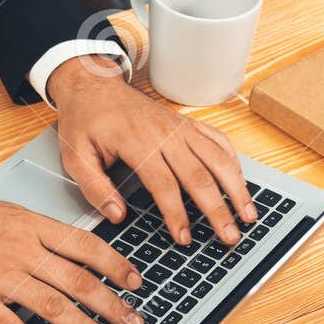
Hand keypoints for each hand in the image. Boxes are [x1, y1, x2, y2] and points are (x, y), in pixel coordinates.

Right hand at [0, 192, 145, 323]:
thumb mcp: (4, 212)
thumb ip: (37, 231)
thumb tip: (75, 250)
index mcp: (29, 225)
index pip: (85, 245)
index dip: (115, 265)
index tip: (135, 282)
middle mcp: (18, 249)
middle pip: (77, 280)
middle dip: (112, 305)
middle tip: (134, 323)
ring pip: (52, 305)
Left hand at [46, 56, 257, 245]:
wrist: (93, 85)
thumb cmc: (85, 121)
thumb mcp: (75, 157)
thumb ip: (94, 188)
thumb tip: (116, 215)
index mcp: (137, 142)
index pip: (163, 184)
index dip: (177, 214)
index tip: (184, 238)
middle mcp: (165, 134)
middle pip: (199, 175)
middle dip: (218, 209)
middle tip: (230, 237)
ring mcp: (180, 127)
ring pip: (217, 158)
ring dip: (236, 187)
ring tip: (248, 214)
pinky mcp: (187, 124)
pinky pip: (218, 141)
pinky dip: (234, 163)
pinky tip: (241, 183)